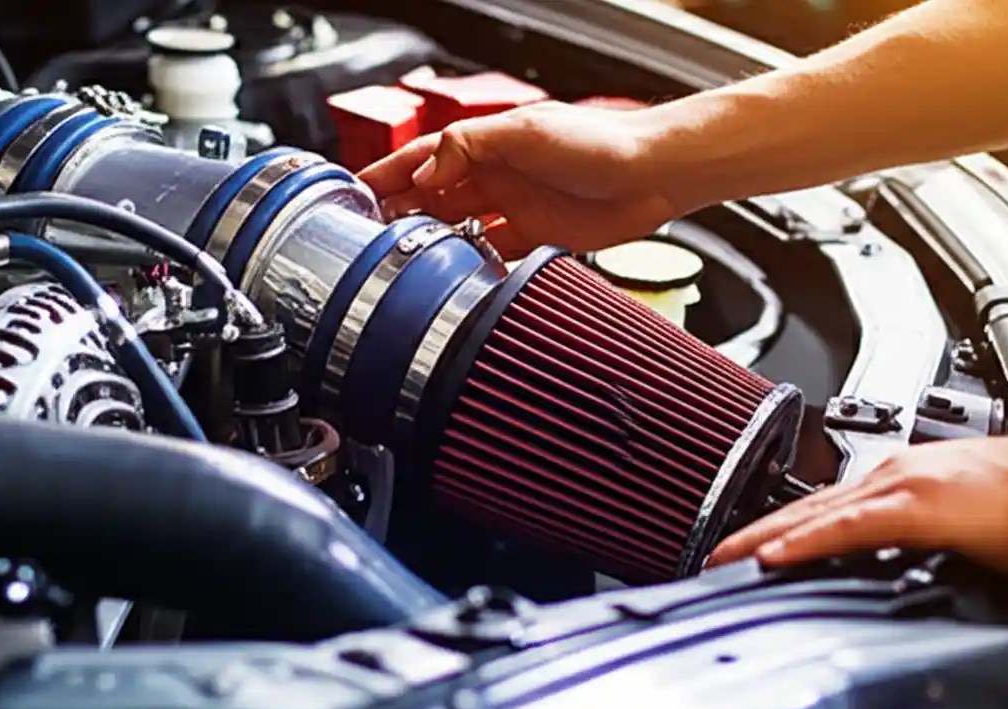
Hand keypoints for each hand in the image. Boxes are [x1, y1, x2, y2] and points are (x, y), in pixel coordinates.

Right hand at [357, 102, 677, 259]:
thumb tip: (423, 171)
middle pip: (431, 196)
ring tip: (400, 261)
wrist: (653, 174)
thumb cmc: (600, 142)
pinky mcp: (536, 237)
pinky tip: (453, 278)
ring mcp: (513, 207)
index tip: (354, 195)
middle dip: (398, 213)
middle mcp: (494, 175)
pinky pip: (492, 253)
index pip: (422, 159)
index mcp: (485, 144)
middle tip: (366, 238)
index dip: (386, 176)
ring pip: (456, 227)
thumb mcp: (525, 132)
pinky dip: (471, 264)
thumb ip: (470, 146)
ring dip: (429, 241)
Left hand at [708, 429, 1007, 575]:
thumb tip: (893, 556)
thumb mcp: (957, 518)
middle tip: (712, 553)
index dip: (779, 527)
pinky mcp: (918, 506)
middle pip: (804, 507)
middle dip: (754, 533)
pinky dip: (807, 539)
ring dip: (764, 536)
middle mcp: (890, 475)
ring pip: (814, 513)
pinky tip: (778, 553)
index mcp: (899, 480)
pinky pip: (848, 526)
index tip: (746, 548)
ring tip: (724, 556)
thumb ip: (916, 531)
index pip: (822, 507)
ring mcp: (900, 487)